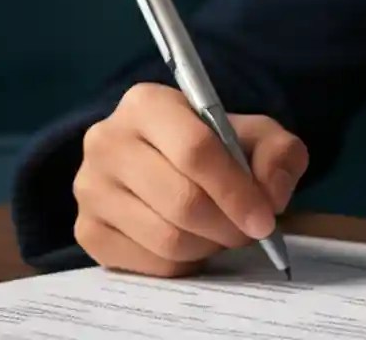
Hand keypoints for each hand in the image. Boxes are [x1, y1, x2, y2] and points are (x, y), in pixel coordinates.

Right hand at [72, 83, 309, 276]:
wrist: (170, 164)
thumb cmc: (215, 145)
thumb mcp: (257, 137)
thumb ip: (278, 155)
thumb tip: (271, 193)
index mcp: (146, 103)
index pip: (195, 151)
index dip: (235, 191)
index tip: (264, 220)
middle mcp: (106, 140)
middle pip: (181, 201)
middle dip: (227, 226)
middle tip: (249, 232)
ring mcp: (89, 187)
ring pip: (165, 238)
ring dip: (208, 246)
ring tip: (220, 233)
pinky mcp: (86, 229)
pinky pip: (147, 263)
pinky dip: (182, 263)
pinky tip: (191, 243)